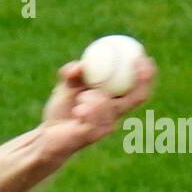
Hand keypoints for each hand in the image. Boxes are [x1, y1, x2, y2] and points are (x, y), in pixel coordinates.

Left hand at [40, 56, 155, 159]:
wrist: (45, 136)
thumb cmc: (60, 112)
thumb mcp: (66, 87)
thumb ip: (72, 74)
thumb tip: (80, 65)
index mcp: (114, 103)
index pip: (138, 88)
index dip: (146, 73)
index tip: (143, 55)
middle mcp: (115, 115)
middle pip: (139, 96)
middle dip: (143, 78)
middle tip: (135, 62)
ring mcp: (106, 126)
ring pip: (108, 103)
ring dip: (91, 96)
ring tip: (80, 100)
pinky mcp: (93, 135)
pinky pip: (93, 115)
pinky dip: (84, 108)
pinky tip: (77, 112)